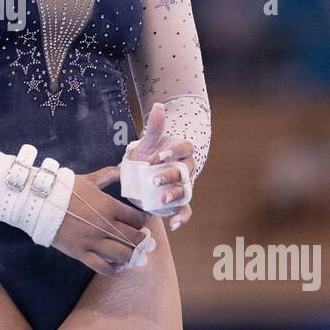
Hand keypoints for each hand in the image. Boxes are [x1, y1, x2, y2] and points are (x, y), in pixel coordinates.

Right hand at [51, 165, 151, 274]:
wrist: (39, 203)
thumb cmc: (64, 189)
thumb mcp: (88, 180)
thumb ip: (108, 175)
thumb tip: (122, 168)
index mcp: (108, 206)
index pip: (136, 218)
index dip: (144, 220)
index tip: (145, 221)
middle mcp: (104, 226)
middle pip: (133, 238)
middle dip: (141, 239)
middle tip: (142, 239)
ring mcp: (92, 241)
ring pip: (122, 255)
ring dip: (130, 255)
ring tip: (131, 253)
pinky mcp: (80, 253)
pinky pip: (102, 267)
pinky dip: (113, 269)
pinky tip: (116, 266)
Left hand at [128, 101, 195, 229]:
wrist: (143, 174)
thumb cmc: (148, 155)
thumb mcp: (147, 142)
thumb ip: (154, 126)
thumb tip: (158, 105)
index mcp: (181, 151)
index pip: (184, 148)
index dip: (175, 152)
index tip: (159, 156)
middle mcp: (186, 168)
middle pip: (184, 171)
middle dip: (170, 176)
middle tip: (154, 179)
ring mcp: (183, 185)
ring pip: (185, 190)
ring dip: (175, 195)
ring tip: (161, 200)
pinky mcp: (178, 201)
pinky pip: (185, 209)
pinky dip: (182, 217)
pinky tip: (175, 224)